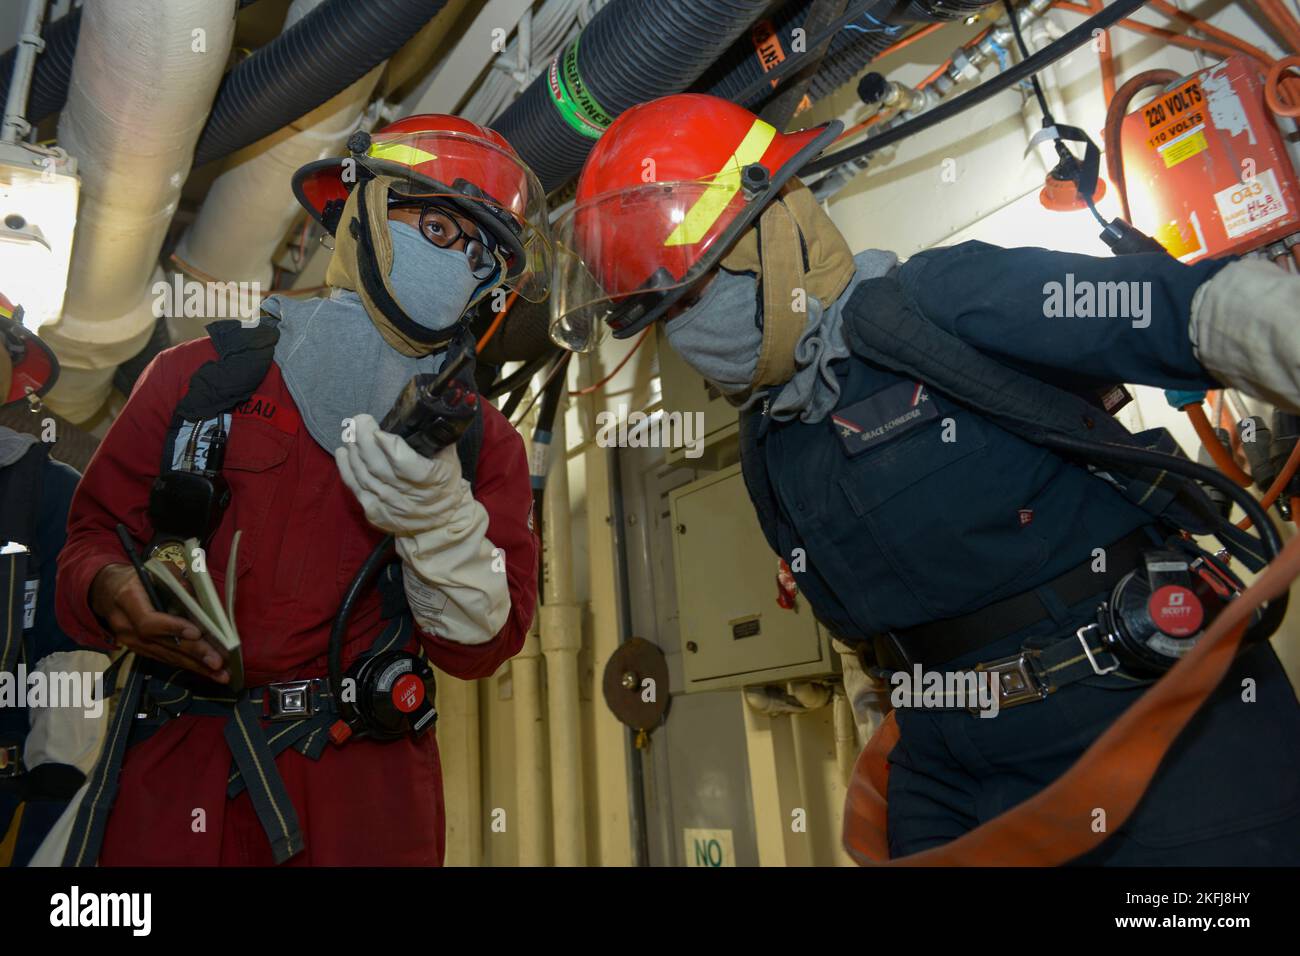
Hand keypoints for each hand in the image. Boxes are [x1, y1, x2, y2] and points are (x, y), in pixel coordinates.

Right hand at [90, 563, 229, 682]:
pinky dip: (186, 665)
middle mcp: (126, 625)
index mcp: (128, 599)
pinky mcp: (138, 650)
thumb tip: (201, 602)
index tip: (197, 633)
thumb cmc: (138, 577)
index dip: (172, 628)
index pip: (148, 621)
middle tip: (218, 663)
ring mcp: (129, 642)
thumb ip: (178, 582)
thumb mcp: (157, 570)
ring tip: (220, 674)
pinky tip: (206, 671)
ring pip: (165, 656)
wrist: (107, 591)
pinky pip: (164, 658)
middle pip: (162, 643)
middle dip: (193, 654)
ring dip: (195, 666)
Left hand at [335, 413, 470, 534]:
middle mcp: (409, 496)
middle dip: (364, 440)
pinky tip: (343, 452)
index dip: (389, 447)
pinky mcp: (375, 512)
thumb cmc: (445, 483)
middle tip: (360, 421)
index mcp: (432, 480)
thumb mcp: (449, 460)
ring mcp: (389, 506)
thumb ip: (436, 437)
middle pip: (378, 467)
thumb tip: (421, 411)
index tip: (379, 431)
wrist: (441, 521)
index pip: (407, 465)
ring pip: (364, 476)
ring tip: (350, 433)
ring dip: (353, 451)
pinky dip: (346, 468)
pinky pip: (355, 488)